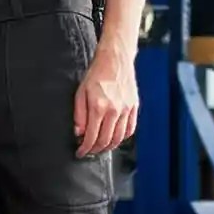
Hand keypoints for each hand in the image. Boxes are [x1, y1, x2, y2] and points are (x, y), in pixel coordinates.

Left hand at [74, 40, 138, 157]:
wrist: (115, 60)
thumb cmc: (96, 75)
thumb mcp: (80, 93)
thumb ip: (79, 115)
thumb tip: (79, 133)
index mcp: (99, 107)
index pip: (92, 136)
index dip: (85, 148)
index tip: (80, 152)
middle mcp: (115, 111)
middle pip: (106, 140)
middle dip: (96, 149)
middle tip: (89, 151)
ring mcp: (127, 110)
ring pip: (119, 138)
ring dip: (109, 146)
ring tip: (100, 147)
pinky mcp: (134, 107)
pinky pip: (130, 129)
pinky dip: (122, 138)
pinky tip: (115, 138)